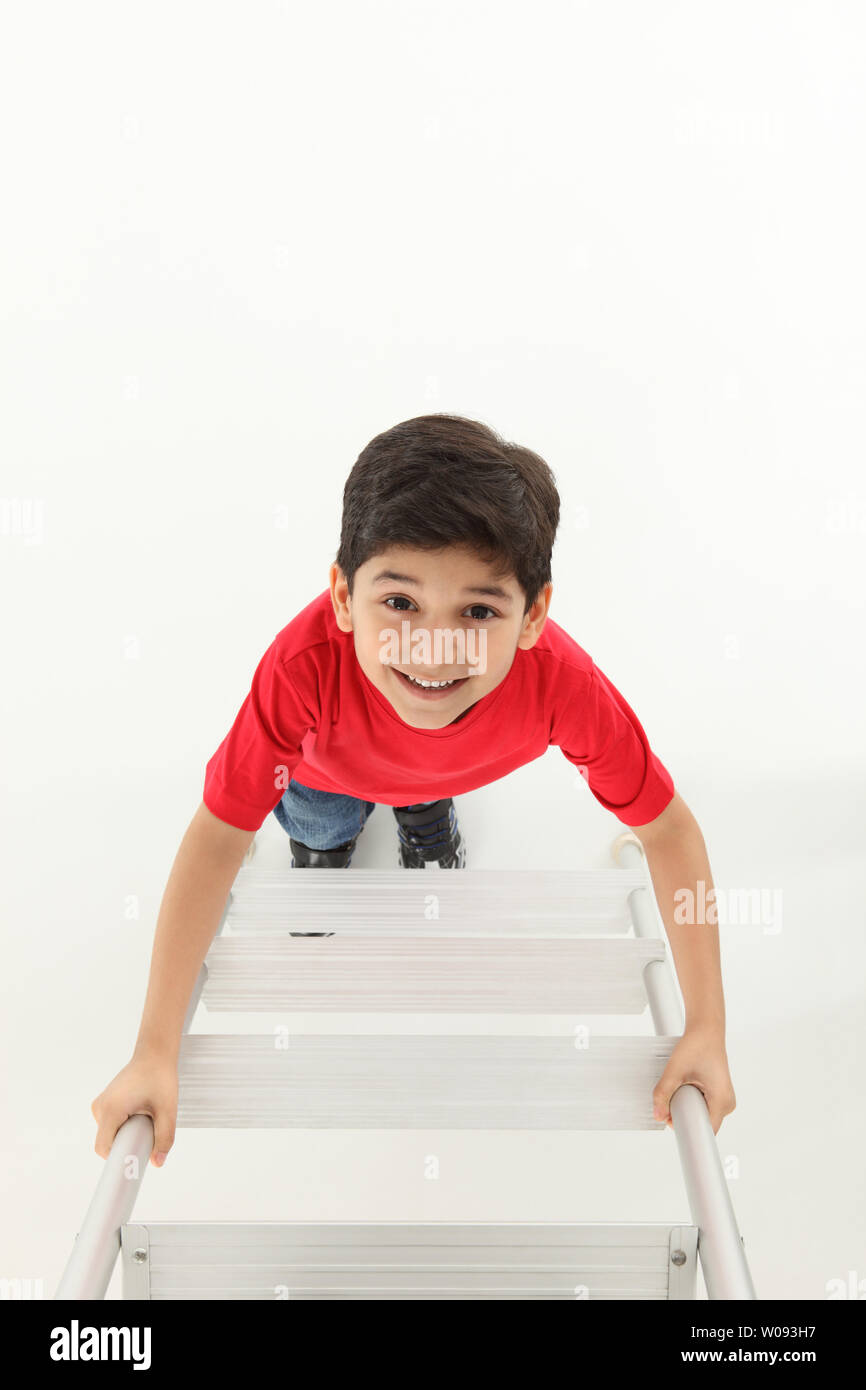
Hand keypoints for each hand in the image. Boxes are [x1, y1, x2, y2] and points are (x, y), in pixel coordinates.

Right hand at [91, 1050, 178, 1166]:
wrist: (154, 1054)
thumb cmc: (160, 1077)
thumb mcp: (167, 1110)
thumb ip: (164, 1137)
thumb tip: (158, 1163)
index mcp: (110, 1110)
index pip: (104, 1148)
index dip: (116, 1161)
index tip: (132, 1165)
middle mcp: (100, 1107)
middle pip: (108, 1142)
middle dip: (126, 1145)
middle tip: (148, 1137)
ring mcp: (101, 1104)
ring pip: (110, 1134)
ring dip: (126, 1135)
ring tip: (146, 1120)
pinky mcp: (105, 1103)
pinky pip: (111, 1125)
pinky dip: (124, 1127)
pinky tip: (140, 1116)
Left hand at [652, 1024, 735, 1135]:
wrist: (706, 1029)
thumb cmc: (696, 1046)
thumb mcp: (675, 1071)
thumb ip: (663, 1094)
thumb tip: (657, 1116)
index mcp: (722, 1102)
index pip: (705, 1131)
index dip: (687, 1130)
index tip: (672, 1123)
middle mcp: (727, 1104)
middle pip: (701, 1123)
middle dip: (683, 1115)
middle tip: (672, 1096)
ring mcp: (723, 1099)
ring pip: (700, 1114)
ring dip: (685, 1106)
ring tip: (681, 1086)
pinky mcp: (718, 1094)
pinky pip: (702, 1106)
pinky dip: (690, 1100)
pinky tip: (686, 1085)